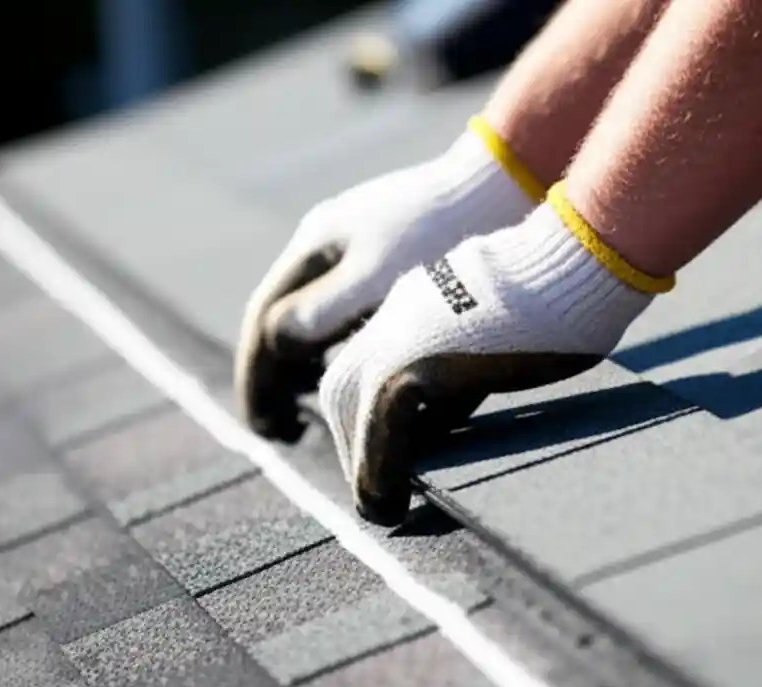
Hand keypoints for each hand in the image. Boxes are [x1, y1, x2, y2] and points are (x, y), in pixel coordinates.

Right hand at [235, 129, 534, 440]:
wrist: (505, 183)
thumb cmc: (441, 234)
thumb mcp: (375, 278)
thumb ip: (321, 311)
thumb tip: (276, 343)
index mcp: (315, 244)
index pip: (264, 319)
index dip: (256, 378)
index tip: (264, 426)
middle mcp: (330, 241)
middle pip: (284, 318)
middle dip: (276, 375)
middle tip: (280, 427)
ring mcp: (363, 242)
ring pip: (317, 313)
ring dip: (306, 362)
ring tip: (311, 407)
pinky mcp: (399, 251)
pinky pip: (351, 307)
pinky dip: (341, 345)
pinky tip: (361, 369)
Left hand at [318, 204, 654, 524]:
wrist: (577, 261)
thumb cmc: (566, 293)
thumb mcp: (500, 327)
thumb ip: (468, 358)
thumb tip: (459, 402)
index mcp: (419, 301)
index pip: (366, 363)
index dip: (366, 415)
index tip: (388, 453)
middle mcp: (399, 315)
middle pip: (342, 388)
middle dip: (354, 443)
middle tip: (376, 489)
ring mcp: (401, 335)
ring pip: (349, 408)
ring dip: (361, 463)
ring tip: (381, 506)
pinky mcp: (416, 364)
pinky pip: (379, 430)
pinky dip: (377, 472)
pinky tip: (390, 504)